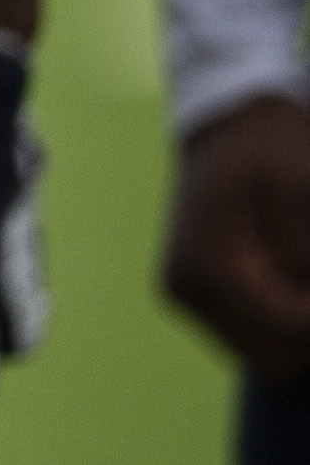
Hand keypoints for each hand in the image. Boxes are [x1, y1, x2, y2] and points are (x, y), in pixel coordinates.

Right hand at [166, 93, 309, 382]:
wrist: (227, 126)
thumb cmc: (270, 147)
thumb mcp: (300, 188)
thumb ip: (302, 250)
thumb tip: (307, 309)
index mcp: (205, 265)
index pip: (290, 330)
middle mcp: (185, 290)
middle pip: (279, 357)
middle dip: (308, 325)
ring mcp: (186, 297)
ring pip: (270, 355)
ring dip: (299, 326)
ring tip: (301, 277)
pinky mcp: (194, 298)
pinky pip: (256, 340)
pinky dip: (285, 322)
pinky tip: (290, 282)